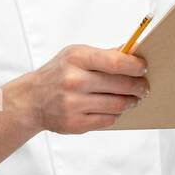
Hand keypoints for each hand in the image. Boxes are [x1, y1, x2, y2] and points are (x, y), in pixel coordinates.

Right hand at [23, 44, 149, 133]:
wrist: (31, 100)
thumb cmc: (58, 73)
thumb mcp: (75, 55)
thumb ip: (104, 54)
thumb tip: (133, 51)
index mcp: (76, 58)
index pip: (115, 61)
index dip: (135, 66)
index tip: (143, 68)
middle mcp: (74, 80)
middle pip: (121, 84)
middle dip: (139, 86)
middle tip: (144, 87)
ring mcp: (73, 103)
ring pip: (117, 105)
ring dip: (131, 102)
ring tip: (134, 99)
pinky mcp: (74, 123)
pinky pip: (107, 120)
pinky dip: (115, 114)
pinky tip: (115, 109)